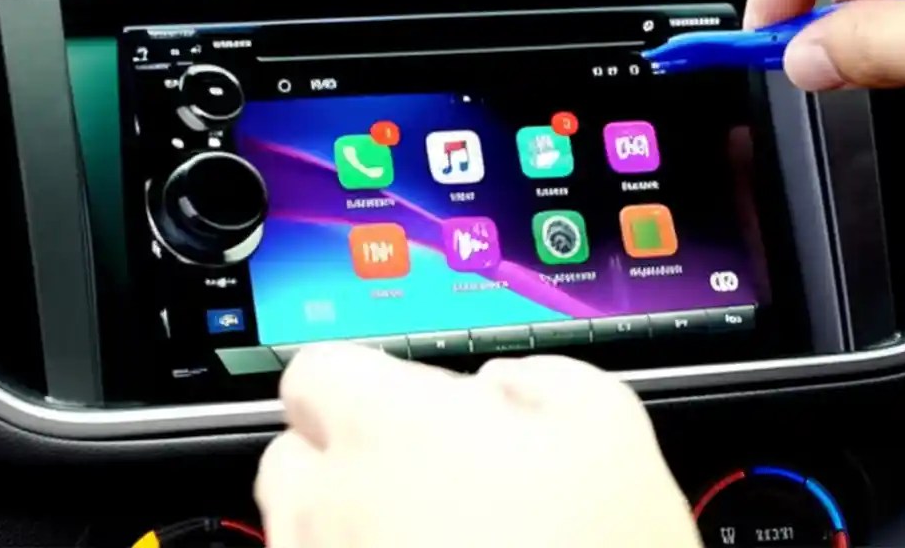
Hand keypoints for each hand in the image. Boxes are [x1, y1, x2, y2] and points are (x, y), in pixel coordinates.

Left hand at [256, 344, 701, 547]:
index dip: (363, 383)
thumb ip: (537, 379)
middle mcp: (329, 509)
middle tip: (433, 482)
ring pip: (306, 537)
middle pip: (295, 462)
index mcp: (387, 430)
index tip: (406, 404)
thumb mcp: (610, 428)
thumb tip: (503, 384)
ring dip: (354, 531)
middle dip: (349, 462)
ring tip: (444, 546)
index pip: (315, 373)